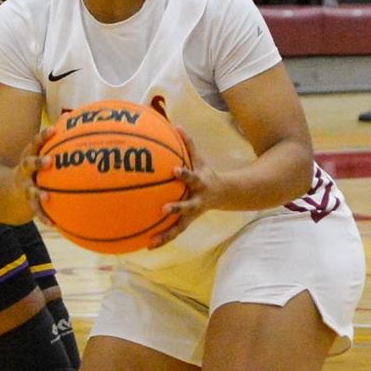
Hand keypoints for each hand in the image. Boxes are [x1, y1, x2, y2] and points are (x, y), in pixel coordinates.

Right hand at [14, 125, 54, 216]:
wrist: (6, 191)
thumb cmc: (32, 167)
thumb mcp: (37, 152)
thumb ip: (52, 137)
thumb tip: (70, 115)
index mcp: (28, 156)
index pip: (34, 143)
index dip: (43, 136)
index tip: (53, 129)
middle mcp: (25, 171)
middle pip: (28, 165)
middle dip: (37, 162)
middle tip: (48, 161)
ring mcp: (25, 187)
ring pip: (30, 191)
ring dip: (38, 193)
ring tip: (47, 196)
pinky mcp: (28, 203)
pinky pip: (37, 211)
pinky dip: (45, 217)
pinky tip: (54, 224)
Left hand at [148, 129, 218, 248]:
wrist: (223, 194)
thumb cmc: (205, 173)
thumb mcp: (199, 158)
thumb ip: (188, 144)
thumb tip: (176, 126)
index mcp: (200, 184)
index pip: (192, 178)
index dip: (185, 175)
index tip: (174, 171)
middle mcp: (196, 201)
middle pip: (188, 207)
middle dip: (178, 208)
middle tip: (164, 209)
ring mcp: (192, 215)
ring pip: (179, 227)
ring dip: (166, 235)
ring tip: (151, 241)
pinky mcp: (186, 223)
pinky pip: (173, 233)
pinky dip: (162, 239)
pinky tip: (147, 245)